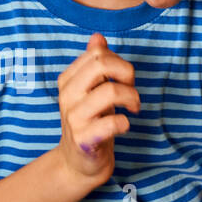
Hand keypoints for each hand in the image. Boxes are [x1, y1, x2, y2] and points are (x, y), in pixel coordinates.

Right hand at [53, 33, 139, 186]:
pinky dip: (125, 122)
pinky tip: (124, 126)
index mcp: (68, 80)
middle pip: (101, 65)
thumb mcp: (90, 91)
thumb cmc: (90, 123)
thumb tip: (97, 37)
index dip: (119, 63)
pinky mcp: (84, 139)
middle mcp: (68, 96)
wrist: (78, 164)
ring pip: (110, 91)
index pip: (97, 54)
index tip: (125, 81)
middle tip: (131, 90)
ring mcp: (74, 118)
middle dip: (126, 74)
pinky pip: (113, 123)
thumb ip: (93, 64)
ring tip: (133, 108)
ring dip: (131, 98)